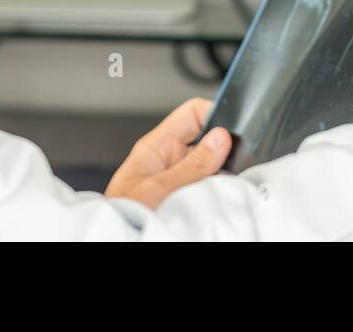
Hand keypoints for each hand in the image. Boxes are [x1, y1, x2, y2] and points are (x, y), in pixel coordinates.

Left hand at [105, 98, 231, 208]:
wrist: (119, 240)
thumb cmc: (125, 215)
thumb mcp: (159, 188)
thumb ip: (191, 164)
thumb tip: (220, 138)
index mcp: (158, 146)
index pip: (192, 113)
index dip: (214, 113)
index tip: (233, 128)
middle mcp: (171, 159)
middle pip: (207, 140)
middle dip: (222, 150)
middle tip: (230, 164)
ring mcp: (181, 178)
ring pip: (212, 165)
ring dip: (221, 174)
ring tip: (218, 186)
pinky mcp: (188, 196)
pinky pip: (210, 186)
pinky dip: (218, 191)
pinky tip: (217, 197)